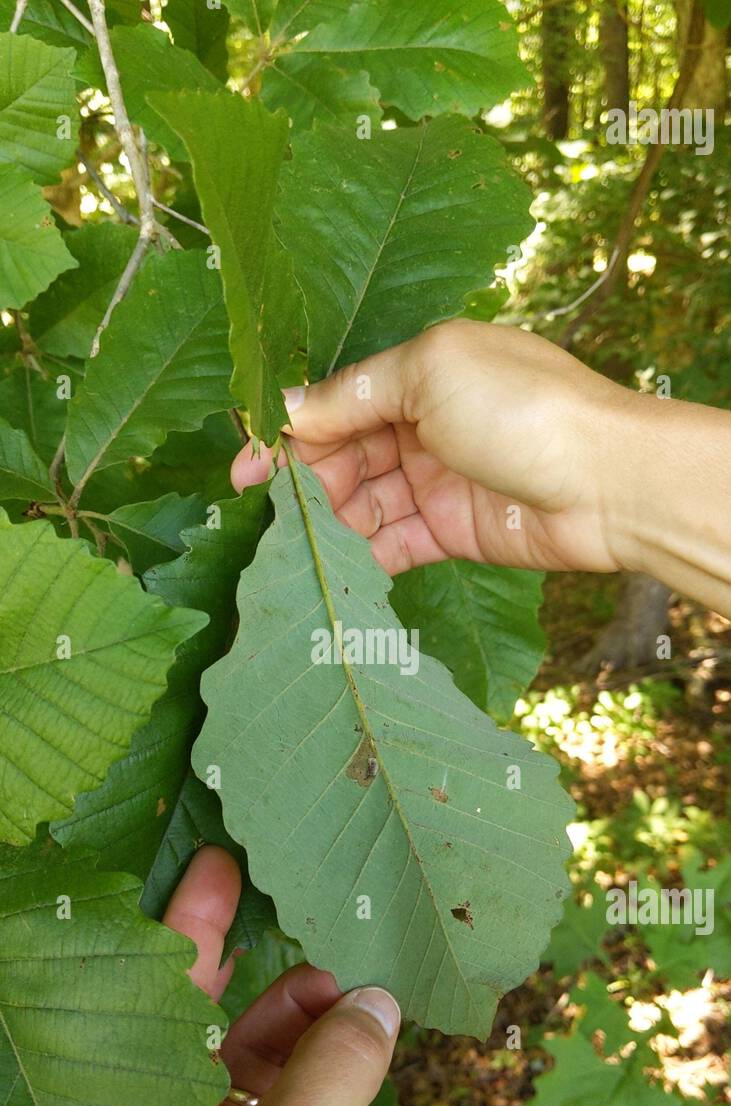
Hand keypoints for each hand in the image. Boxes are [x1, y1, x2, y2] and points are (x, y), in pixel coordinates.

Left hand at [164, 845, 399, 1105]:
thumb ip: (329, 1071)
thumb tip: (371, 1000)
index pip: (155, 999)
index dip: (185, 927)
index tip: (219, 863)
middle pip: (202, 1027)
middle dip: (261, 976)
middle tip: (319, 945)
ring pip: (255, 1067)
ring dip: (306, 1024)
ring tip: (358, 1002)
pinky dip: (329, 1071)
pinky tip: (366, 1051)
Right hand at [231, 319, 638, 574]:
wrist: (607, 480)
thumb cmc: (523, 407)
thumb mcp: (430, 373)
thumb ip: (355, 393)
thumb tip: (288, 410)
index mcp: (418, 373)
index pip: (334, 404)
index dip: (288, 436)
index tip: (245, 471)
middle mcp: (423, 424)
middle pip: (342, 456)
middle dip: (303, 484)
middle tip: (272, 516)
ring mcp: (436, 480)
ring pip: (361, 504)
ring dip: (327, 524)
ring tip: (298, 548)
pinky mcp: (450, 533)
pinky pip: (391, 546)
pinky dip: (361, 558)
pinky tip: (333, 571)